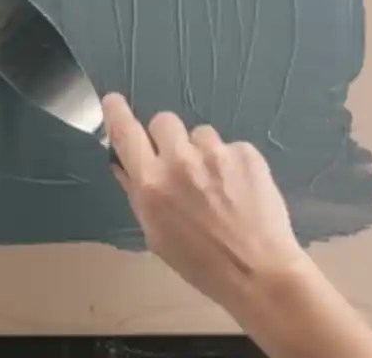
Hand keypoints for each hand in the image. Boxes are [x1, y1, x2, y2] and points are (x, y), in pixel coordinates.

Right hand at [103, 93, 305, 310]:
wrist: (258, 271)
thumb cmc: (201, 262)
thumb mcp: (156, 234)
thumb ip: (139, 193)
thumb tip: (124, 164)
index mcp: (151, 184)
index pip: (124, 132)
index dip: (115, 112)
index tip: (113, 100)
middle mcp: (179, 161)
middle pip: (163, 121)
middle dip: (167, 137)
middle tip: (179, 162)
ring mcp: (216, 154)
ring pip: (200, 134)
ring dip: (202, 153)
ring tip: (217, 186)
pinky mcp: (246, 153)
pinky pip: (230, 147)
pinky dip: (231, 164)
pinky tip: (239, 190)